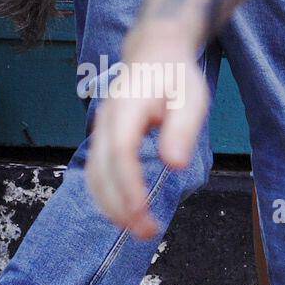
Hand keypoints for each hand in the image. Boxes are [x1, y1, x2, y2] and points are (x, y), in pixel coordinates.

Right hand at [88, 35, 208, 239]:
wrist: (154, 52)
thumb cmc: (175, 76)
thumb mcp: (191, 96)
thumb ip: (181, 129)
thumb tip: (173, 165)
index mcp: (127, 106)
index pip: (121, 152)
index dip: (128, 186)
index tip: (144, 213)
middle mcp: (106, 120)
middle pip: (101, 171)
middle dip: (120, 207)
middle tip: (148, 232)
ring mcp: (101, 130)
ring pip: (94, 176)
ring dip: (112, 208)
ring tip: (140, 230)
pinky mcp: (103, 140)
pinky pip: (97, 173)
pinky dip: (108, 198)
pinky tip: (128, 214)